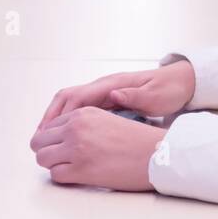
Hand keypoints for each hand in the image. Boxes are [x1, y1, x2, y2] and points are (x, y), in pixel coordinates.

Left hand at [30, 107, 165, 190]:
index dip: (52, 140)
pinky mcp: (81, 170)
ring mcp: (76, 149)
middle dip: (47, 151)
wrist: (154, 154)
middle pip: (39, 142)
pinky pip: (55, 175)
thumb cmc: (136, 139)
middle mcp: (76, 128)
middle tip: (60, 159)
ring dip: (53, 165)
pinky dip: (63, 178)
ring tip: (69, 168)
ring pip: (42, 158)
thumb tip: (63, 137)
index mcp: (82, 113)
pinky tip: (77, 176)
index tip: (58, 148)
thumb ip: (83, 124)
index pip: (49, 126)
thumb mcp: (105, 119)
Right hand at [35, 61, 196, 130]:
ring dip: (55, 117)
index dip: (61, 114)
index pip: (78, 96)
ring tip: (45, 137)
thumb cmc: (167, 90)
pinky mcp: (107, 99)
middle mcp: (104, 86)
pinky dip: (66, 119)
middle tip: (39, 137)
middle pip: (67, 97)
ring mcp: (104, 91)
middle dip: (50, 116)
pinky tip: (64, 134)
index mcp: (112, 85)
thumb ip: (135, 96)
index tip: (49, 131)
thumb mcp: (155, 96)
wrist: (178, 82)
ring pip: (70, 102)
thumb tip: (114, 95)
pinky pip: (79, 108)